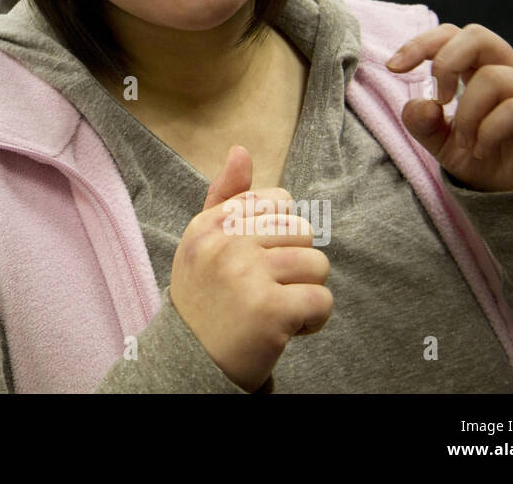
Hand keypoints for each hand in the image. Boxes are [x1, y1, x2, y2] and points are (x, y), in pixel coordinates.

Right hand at [169, 145, 331, 391]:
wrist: (191, 363)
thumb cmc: (204, 299)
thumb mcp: (202, 243)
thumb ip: (224, 196)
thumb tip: (241, 149)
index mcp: (210, 224)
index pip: (277, 201)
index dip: (279, 232)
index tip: (258, 259)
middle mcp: (225, 244)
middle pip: (302, 231)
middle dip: (296, 263)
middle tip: (268, 289)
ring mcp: (247, 276)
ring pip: (317, 264)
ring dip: (306, 292)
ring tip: (278, 308)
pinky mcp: (270, 311)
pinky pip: (321, 300)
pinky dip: (313, 320)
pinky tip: (288, 329)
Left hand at [387, 22, 512, 191]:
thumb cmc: (484, 157)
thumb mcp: (441, 143)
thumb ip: (422, 123)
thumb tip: (420, 104)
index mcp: (479, 70)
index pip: (453, 35)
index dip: (421, 43)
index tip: (393, 68)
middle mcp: (509, 72)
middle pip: (478, 36)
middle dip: (446, 64)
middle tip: (440, 99)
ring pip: (494, 78)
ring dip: (468, 114)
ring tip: (466, 143)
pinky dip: (490, 131)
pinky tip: (483, 150)